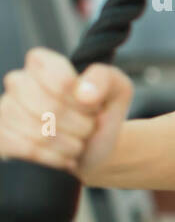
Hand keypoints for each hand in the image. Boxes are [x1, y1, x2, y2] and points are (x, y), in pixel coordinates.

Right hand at [0, 48, 133, 177]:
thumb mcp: (117, 89)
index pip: (60, 79)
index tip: (92, 106)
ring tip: (78, 143)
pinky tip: (64, 157)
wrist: (94, 151)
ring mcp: (6, 110)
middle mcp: (18, 82)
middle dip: (80, 125)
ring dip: (70, 144)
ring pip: (39, 132)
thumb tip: (83, 93)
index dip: (81, 100)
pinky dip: (53, 158)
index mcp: (43, 63)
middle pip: (50, 108)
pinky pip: (25, 149)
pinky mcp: (2, 136)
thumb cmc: (102, 115)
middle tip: (87, 128)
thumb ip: (105, 79)